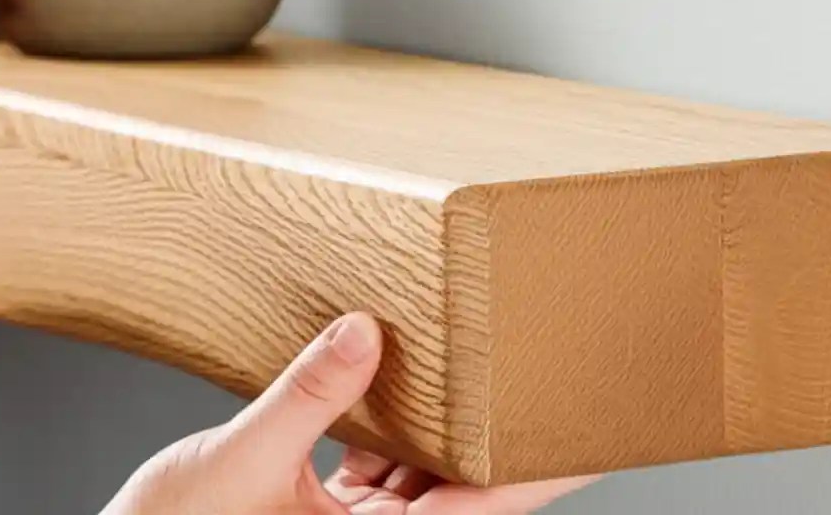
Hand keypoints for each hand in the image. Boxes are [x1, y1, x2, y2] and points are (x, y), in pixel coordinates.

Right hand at [103, 312, 598, 513]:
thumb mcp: (238, 464)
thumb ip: (305, 398)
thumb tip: (363, 333)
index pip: (485, 506)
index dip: (543, 465)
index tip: (592, 426)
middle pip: (465, 488)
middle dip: (499, 433)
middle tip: (537, 372)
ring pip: (425, 477)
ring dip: (442, 424)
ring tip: (472, 364)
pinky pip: (383, 472)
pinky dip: (391, 429)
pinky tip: (389, 382)